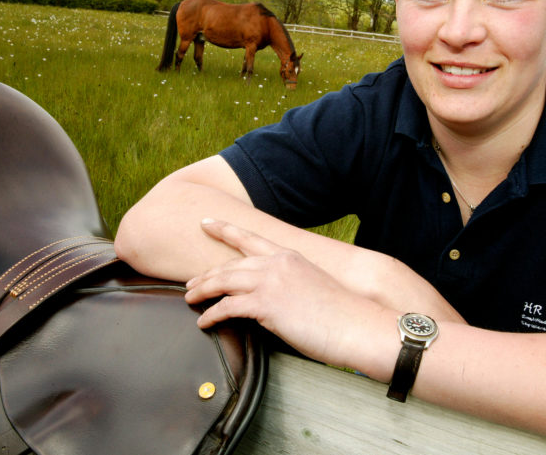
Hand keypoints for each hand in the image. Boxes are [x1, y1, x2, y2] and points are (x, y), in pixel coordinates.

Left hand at [185, 218, 395, 372]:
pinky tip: (204, 322)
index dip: (225, 229)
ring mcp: (270, 282)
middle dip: (205, 273)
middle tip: (190, 282)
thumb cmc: (341, 313)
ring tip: (189, 298)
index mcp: (288, 256)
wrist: (357, 325)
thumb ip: (290, 284)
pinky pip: (228, 307)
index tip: (206, 221)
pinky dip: (212, 314)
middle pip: (230, 264)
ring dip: (202, 290)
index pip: (249, 238)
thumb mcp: (313, 286)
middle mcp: (277, 263)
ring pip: (223, 281)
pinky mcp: (266, 304)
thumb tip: (276, 297)